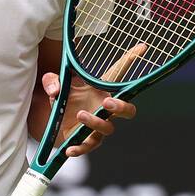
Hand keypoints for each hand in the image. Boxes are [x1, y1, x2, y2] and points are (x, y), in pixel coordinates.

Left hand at [41, 42, 145, 156]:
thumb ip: (52, 81)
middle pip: (128, 110)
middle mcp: (105, 109)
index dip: (130, 59)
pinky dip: (80, 149)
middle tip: (108, 102)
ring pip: (108, 129)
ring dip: (96, 122)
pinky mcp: (86, 140)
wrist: (56, 122)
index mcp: (101, 90)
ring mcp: (98, 126)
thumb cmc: (64, 99)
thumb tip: (55, 88)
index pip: (118, 73)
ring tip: (80, 114)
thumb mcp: (55, 85)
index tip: (142, 47)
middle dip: (122, 106)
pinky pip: (88, 147)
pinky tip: (70, 148)